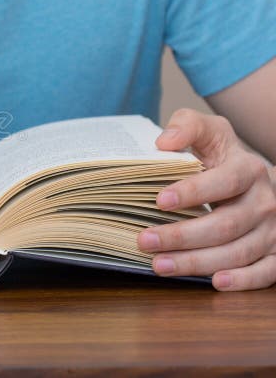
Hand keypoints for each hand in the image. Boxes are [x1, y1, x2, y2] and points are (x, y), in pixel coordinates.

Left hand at [137, 109, 275, 290]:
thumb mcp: (208, 132)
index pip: (223, 182)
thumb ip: (186, 127)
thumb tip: (164, 142)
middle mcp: (265, 201)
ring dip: (198, 262)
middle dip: (182, 235)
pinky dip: (243, 280)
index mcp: (248, 170)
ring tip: (159, 265)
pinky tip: (216, 282)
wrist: (256, 179)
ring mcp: (272, 230)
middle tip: (144, 240)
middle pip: (225, 224)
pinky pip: (266, 273)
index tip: (160, 200)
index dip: (193, 192)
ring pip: (239, 251)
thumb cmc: (222, 156)